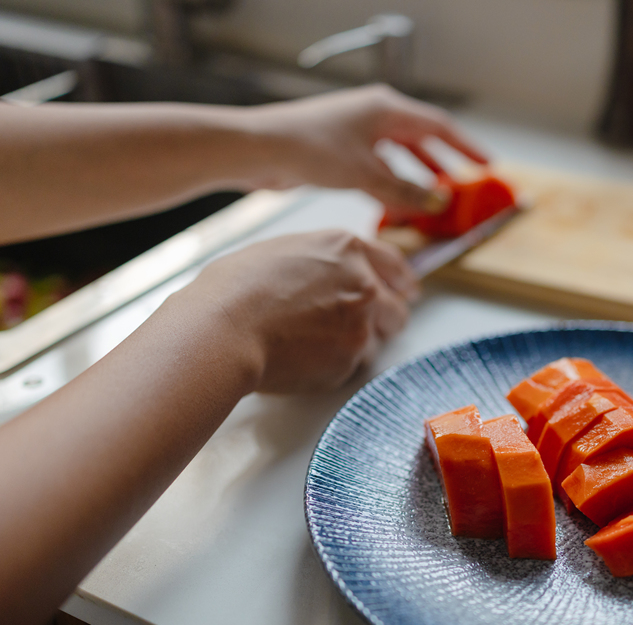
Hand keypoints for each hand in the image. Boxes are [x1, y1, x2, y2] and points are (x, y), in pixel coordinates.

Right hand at [182, 229, 416, 392]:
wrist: (225, 329)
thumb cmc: (236, 289)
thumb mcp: (282, 253)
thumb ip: (320, 262)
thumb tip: (327, 276)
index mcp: (346, 249)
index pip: (393, 263)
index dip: (401, 280)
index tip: (407, 290)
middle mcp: (364, 284)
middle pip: (397, 309)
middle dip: (384, 319)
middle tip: (359, 327)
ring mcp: (361, 325)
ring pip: (377, 342)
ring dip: (356, 345)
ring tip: (314, 344)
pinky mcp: (350, 361)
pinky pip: (352, 366)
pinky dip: (335, 366)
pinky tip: (302, 359)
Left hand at [234, 84, 487, 210]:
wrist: (259, 150)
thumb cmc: (306, 146)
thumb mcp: (365, 174)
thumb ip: (405, 191)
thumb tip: (437, 202)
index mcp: (385, 108)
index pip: (438, 125)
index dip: (464, 146)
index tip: (485, 163)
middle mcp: (373, 115)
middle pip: (420, 139)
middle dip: (443, 162)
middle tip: (465, 181)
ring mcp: (356, 133)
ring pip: (398, 156)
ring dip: (417, 177)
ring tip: (435, 199)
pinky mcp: (340, 152)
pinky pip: (378, 168)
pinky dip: (392, 185)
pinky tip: (399, 205)